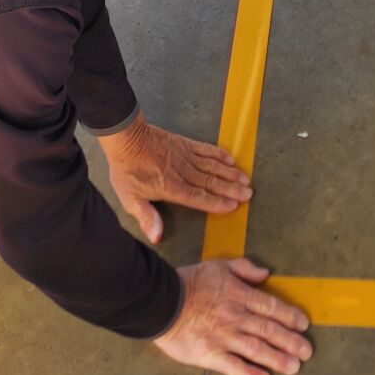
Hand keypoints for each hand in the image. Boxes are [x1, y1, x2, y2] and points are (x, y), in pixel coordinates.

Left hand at [99, 116, 249, 243]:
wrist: (126, 138)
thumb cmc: (127, 171)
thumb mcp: (130, 199)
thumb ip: (146, 216)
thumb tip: (157, 236)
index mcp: (171, 187)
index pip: (198, 197)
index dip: (217, 202)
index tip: (234, 206)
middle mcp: (183, 172)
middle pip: (211, 182)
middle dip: (231, 189)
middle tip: (248, 194)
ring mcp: (185, 156)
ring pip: (212, 166)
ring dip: (229, 173)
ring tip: (245, 179)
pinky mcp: (185, 144)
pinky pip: (206, 149)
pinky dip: (219, 154)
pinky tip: (230, 159)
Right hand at [155, 259, 311, 374]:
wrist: (161, 301)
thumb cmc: (190, 282)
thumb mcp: (219, 266)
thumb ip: (244, 268)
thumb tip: (266, 273)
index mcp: (238, 294)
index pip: (270, 305)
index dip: (289, 315)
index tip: (304, 324)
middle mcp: (235, 316)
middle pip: (268, 330)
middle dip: (290, 341)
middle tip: (307, 351)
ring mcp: (223, 337)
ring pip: (256, 349)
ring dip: (277, 358)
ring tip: (294, 366)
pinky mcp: (209, 354)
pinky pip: (233, 367)